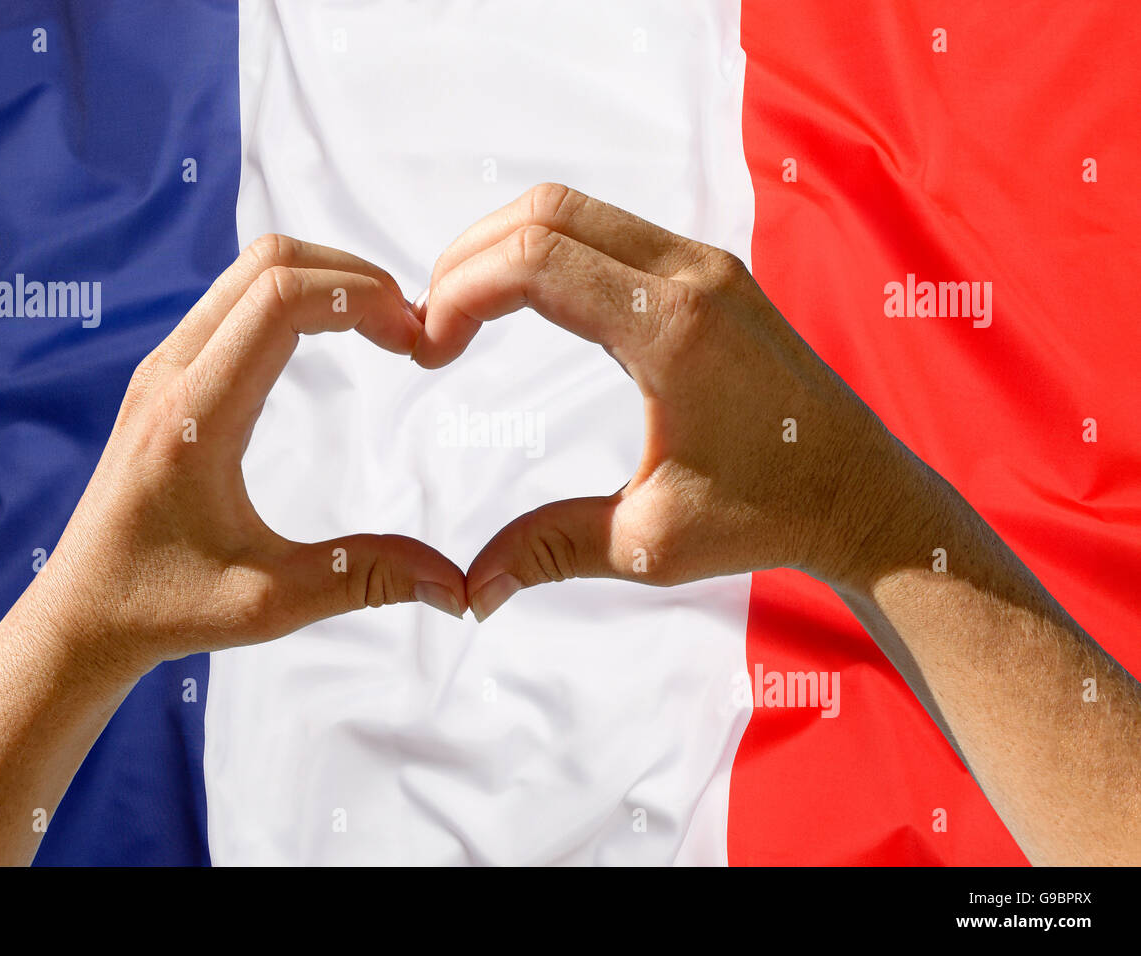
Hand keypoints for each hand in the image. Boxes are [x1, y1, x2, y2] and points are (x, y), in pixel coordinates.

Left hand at [39, 236, 468, 679]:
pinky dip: (295, 298)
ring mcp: (162, 369)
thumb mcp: (271, 603)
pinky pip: (234, 300)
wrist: (79, 613)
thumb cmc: (163, 608)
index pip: (279, 299)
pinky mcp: (165, 377)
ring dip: (324, 281)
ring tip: (382, 328)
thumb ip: (366, 580)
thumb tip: (455, 586)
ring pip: (249, 272)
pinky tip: (333, 340)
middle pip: (267, 262)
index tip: (413, 336)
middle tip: (408, 328)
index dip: (360, 295)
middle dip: (353, 275)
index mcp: (192, 417)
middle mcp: (170, 375)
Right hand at [413, 183, 902, 619]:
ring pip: (576, 211)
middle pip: (545, 212)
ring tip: (467, 315)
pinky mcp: (712, 273)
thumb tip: (471, 591)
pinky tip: (527, 306)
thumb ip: (550, 550)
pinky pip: (610, 230)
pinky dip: (551, 252)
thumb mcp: (648, 542)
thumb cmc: (766, 518)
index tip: (429, 349)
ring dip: (507, 250)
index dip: (460, 292)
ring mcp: (706, 265)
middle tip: (434, 326)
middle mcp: (692, 275)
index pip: (536, 260)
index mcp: (674, 330)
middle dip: (470, 259)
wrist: (858, 494)